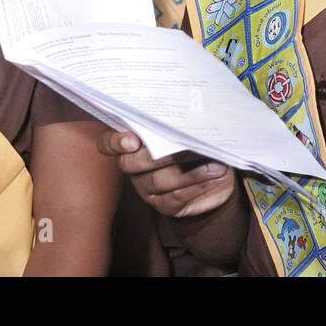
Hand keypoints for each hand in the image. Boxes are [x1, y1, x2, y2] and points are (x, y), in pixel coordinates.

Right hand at [97, 130, 235, 218]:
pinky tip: (216, 176)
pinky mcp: (164, 205)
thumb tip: (188, 119)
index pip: (109, 143)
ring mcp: (147, 188)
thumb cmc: (197, 145)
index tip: (132, 140)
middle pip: (132, 164)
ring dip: (190, 172)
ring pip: (159, 180)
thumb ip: (180, 126)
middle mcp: (134, 168)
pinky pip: (177, 196)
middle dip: (157, 156)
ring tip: (215, 165)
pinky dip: (198, 185)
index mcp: (133, 144)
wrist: (215, 175)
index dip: (114, 142)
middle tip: (183, 147)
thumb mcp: (188, 131)